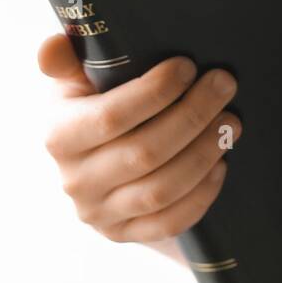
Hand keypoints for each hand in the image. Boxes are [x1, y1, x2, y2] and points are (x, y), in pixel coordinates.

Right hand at [38, 34, 239, 257]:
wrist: (102, 165)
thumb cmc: (97, 106)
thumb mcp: (76, 80)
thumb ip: (66, 58)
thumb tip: (51, 48)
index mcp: (59, 135)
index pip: (110, 116)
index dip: (154, 91)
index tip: (188, 66)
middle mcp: (75, 180)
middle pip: (145, 152)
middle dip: (193, 115)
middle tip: (224, 85)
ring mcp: (100, 214)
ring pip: (161, 190)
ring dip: (204, 153)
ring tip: (230, 123)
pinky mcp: (126, 234)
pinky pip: (170, 222)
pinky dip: (201, 194)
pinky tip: (220, 164)